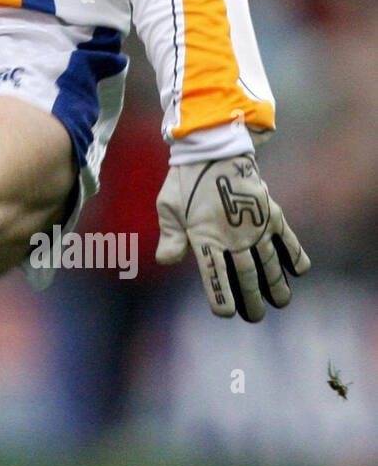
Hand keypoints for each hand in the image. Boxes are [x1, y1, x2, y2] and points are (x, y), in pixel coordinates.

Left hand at [156, 152, 309, 321]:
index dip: (220, 295)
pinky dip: (294, 255)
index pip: (214, 274)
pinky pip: (287, 239)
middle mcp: (234, 236)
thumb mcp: (168, 206)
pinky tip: (299, 271)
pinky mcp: (271, 214)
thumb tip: (166, 261)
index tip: (226, 313)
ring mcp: (256, 226)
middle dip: (251, 299)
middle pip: (245, 275)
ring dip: (275, 284)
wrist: (213, 148)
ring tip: (281, 302)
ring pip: (269, 263)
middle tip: (255, 317)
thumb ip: (171, 236)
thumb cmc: (185, 180)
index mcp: (205, 236)